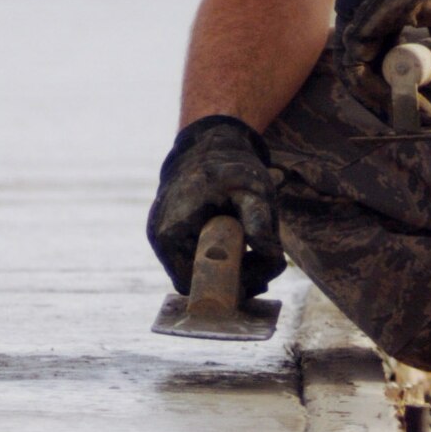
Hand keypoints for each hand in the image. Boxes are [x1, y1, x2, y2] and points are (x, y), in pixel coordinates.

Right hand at [146, 115, 283, 297]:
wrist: (208, 143)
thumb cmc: (230, 167)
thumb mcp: (252, 190)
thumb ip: (260, 222)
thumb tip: (270, 256)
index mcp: (171, 231)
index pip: (194, 283)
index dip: (227, 288)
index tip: (259, 278)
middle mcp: (160, 237)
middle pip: (195, 279)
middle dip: (233, 278)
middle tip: (264, 264)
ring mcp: (160, 234)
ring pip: (195, 269)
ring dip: (226, 267)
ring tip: (256, 253)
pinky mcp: (168, 232)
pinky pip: (192, 256)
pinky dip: (216, 256)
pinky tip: (241, 246)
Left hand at [333, 0, 430, 115]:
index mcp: (379, 22)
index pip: (377, 65)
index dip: (392, 90)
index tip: (417, 109)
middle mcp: (361, 25)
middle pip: (362, 75)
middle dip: (385, 103)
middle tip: (412, 121)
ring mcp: (355, 24)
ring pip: (356, 76)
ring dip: (382, 101)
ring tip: (412, 115)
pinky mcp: (357, 25)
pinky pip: (356, 68)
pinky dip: (375, 88)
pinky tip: (399, 100)